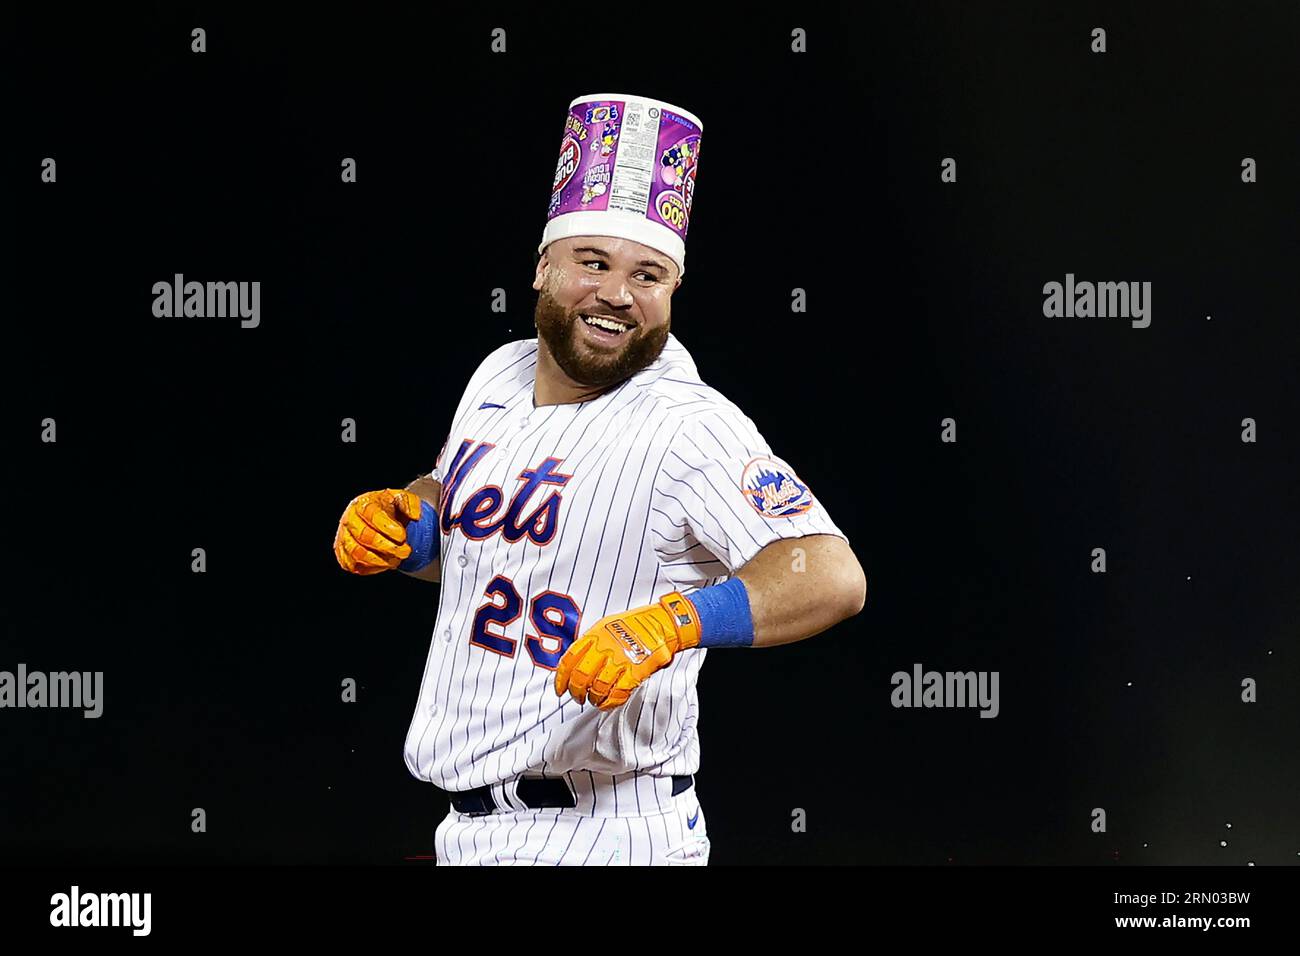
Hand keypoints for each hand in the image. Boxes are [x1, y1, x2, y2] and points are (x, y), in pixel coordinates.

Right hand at [333, 489, 423, 574]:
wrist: (377, 517)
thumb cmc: (387, 508)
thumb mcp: (401, 499)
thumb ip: (410, 504)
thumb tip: (416, 515)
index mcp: (363, 504)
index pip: (372, 515)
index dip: (387, 527)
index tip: (402, 536)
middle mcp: (350, 520)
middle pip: (364, 537)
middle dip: (388, 547)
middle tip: (405, 551)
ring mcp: (344, 538)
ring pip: (357, 553)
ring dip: (380, 560)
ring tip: (396, 560)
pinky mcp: (343, 553)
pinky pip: (352, 565)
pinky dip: (370, 568)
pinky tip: (385, 564)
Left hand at [554, 593, 701, 709]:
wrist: (662, 623)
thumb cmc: (636, 624)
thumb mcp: (606, 625)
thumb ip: (591, 642)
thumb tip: (578, 660)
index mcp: (595, 635)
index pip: (569, 660)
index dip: (561, 679)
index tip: (560, 689)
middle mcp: (604, 648)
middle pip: (580, 677)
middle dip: (576, 692)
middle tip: (578, 697)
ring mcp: (619, 660)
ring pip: (597, 688)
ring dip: (593, 699)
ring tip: (594, 700)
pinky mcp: (635, 671)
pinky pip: (617, 693)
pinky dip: (610, 701)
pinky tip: (608, 703)